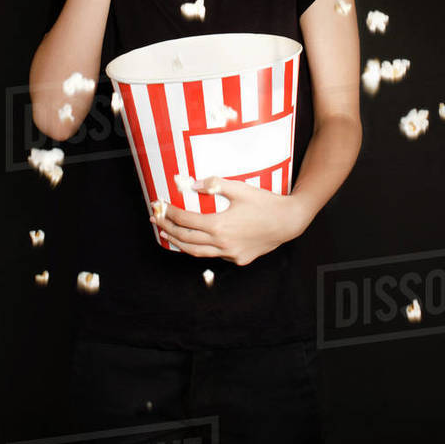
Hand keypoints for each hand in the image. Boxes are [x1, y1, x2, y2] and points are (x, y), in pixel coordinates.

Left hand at [150, 177, 304, 265]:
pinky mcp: (238, 259)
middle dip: (168, 228)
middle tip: (155, 219)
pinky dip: (199, 249)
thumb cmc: (265, 202)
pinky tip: (195, 241)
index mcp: (220, 226)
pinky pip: (213, 255)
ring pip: (197, 252)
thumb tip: (192, 184)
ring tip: (167, 233)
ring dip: (179, 243)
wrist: (288, 222)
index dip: (170, 212)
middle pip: (186, 239)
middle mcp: (222, 243)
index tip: (159, 205)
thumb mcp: (240, 188)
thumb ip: (215, 184)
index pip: (186, 220)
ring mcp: (230, 254)